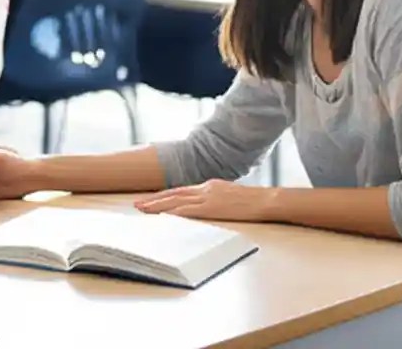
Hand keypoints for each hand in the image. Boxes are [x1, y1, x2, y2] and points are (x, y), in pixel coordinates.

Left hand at [134, 179, 276, 221]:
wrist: (265, 200)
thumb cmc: (252, 201)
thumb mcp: (229, 196)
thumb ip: (214, 199)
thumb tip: (203, 207)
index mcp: (209, 185)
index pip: (181, 191)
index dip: (163, 195)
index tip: (149, 200)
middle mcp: (205, 188)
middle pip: (174, 194)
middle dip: (154, 200)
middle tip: (136, 204)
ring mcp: (208, 197)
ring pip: (176, 201)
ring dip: (157, 206)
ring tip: (142, 210)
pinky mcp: (212, 208)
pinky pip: (187, 211)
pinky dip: (172, 213)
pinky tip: (162, 217)